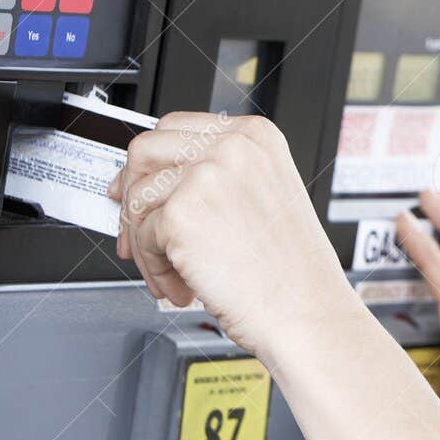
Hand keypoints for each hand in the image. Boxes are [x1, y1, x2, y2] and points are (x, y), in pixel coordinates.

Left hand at [107, 112, 352, 359]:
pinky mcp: (182, 214)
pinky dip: (155, 270)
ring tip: (175, 274)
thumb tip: (156, 182)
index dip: (150, 165)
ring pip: (136, 197)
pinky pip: (140, 237)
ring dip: (144, 244)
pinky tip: (183, 286)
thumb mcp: (264, 196)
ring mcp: (206, 175)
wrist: (307, 312)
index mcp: (255, 136)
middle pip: (145, 151)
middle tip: (139, 236)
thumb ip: (217, 176)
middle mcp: (232, 147)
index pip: (175, 127)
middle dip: (133, 198)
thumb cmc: (292, 271)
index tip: (138, 188)